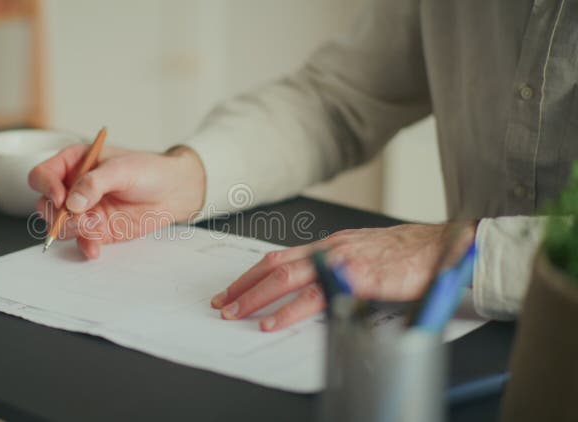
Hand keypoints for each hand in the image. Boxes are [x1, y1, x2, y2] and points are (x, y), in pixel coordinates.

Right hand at [28, 145, 204, 258]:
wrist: (173, 191)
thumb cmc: (148, 170)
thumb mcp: (122, 169)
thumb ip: (94, 183)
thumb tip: (73, 202)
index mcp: (74, 163)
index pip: (43, 175)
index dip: (46, 187)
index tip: (61, 198)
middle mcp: (73, 188)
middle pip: (45, 204)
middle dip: (59, 215)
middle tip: (81, 217)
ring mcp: (83, 210)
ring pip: (60, 226)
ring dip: (74, 230)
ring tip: (96, 226)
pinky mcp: (96, 229)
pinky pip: (80, 241)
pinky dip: (85, 246)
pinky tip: (95, 248)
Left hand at [210, 223, 475, 331]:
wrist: (442, 246)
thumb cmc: (407, 253)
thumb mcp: (363, 255)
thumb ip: (337, 267)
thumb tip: (313, 288)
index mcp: (329, 245)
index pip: (279, 257)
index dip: (252, 274)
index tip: (232, 289)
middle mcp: (329, 249)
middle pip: (274, 266)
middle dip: (243, 286)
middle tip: (222, 303)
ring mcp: (342, 262)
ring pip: (287, 278)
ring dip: (256, 297)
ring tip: (235, 313)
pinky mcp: (357, 279)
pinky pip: (316, 296)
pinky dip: (289, 311)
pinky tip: (272, 322)